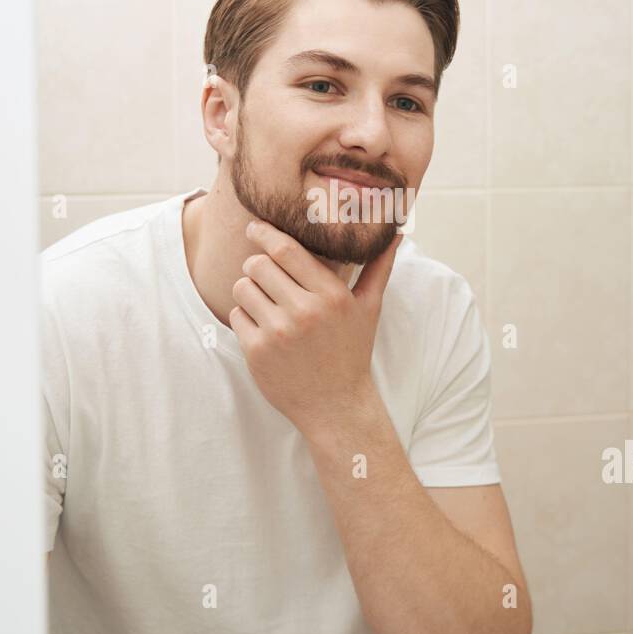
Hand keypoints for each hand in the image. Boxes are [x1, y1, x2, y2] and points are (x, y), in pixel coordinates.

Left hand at [229, 220, 400, 438]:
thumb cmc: (352, 351)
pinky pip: (236, 316)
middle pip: (257, 264)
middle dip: (256, 264)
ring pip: (242, 288)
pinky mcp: (257, 352)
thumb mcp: (369, 308)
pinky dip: (245, 318)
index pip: (286, 249)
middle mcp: (304, 312)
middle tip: (264, 273)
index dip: (265, 233)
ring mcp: (278, 333)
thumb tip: (395, 232)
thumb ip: (378, 267)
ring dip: (249, 291)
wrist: (336, 406)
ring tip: (265, 302)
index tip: (256, 226)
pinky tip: (263, 328)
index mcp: (331, 295)